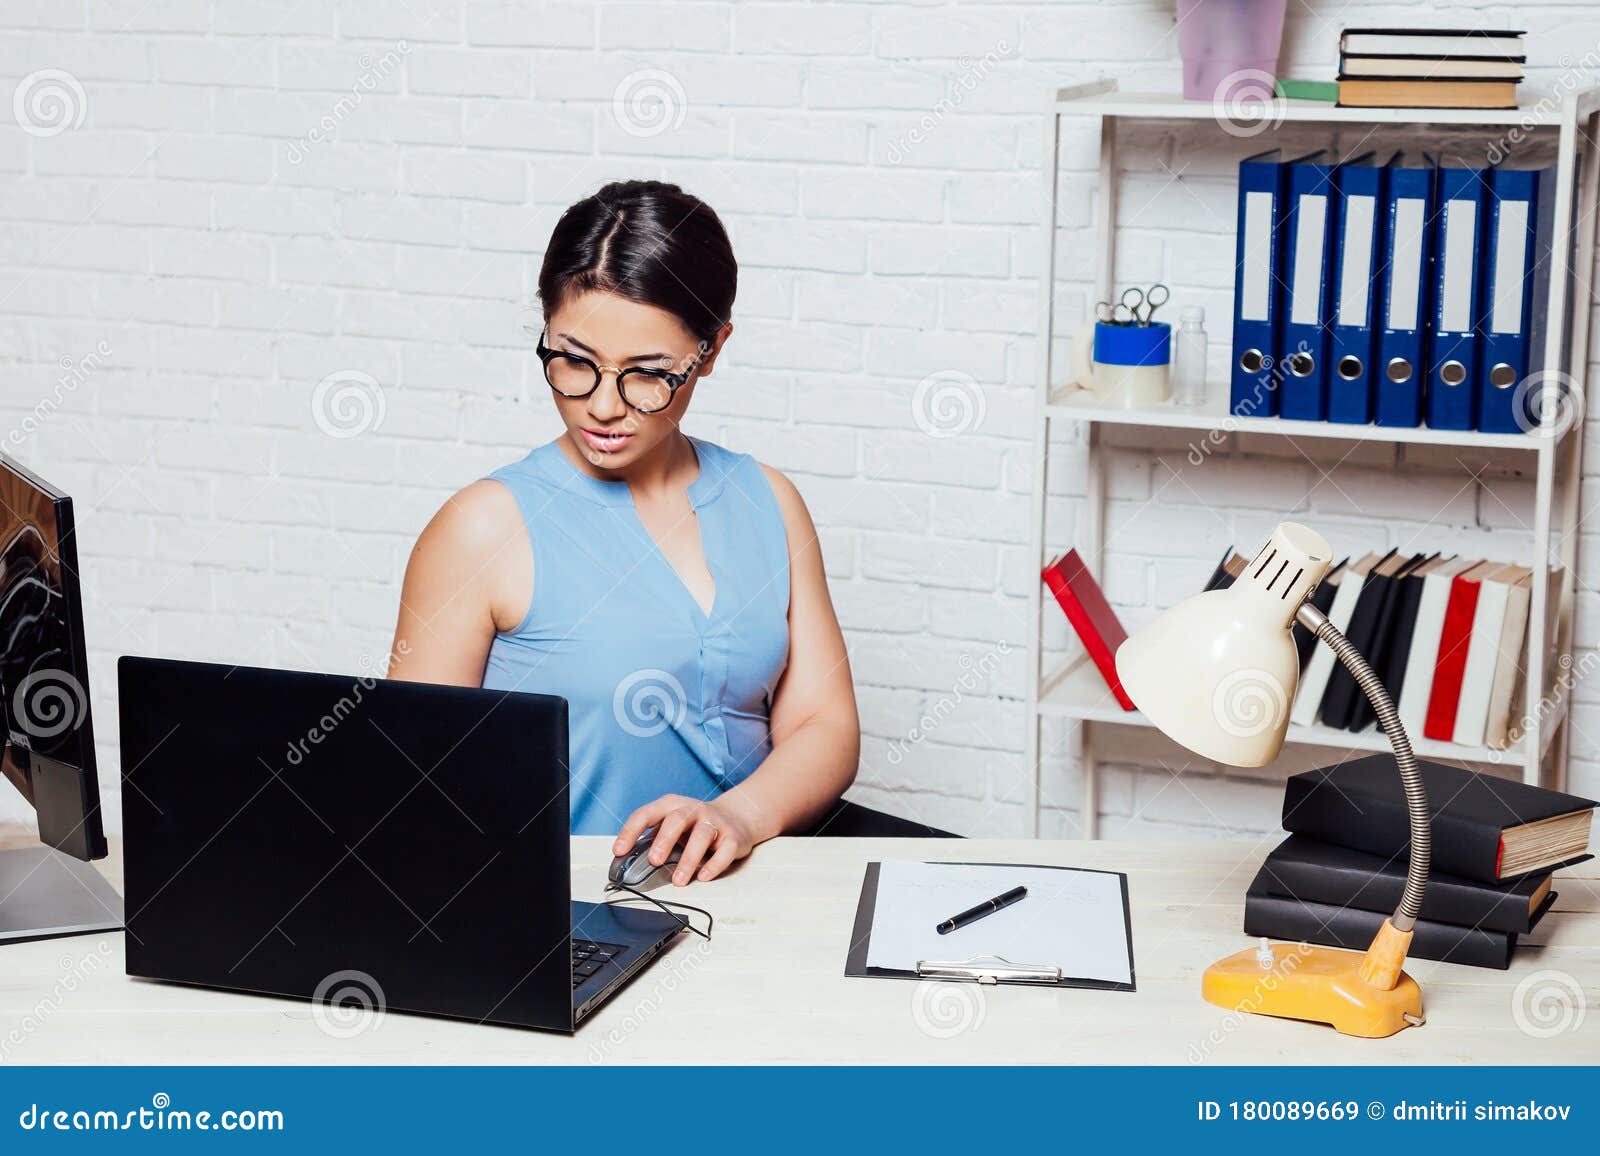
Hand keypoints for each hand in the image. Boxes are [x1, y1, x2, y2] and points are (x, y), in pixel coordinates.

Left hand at [612, 794, 756, 885]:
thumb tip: (629, 861)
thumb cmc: (695, 825)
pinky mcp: (733, 837)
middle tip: (654, 861)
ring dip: (689, 859)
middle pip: (677, 819)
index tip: (619, 851)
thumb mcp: (672, 824)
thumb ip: (654, 837)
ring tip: (678, 880)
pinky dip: (714, 865)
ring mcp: (715, 822)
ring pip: (702, 835)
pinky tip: (704, 876)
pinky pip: (725, 850)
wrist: (736, 817)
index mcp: (672, 805)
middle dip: (664, 840)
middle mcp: (694, 810)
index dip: (631, 831)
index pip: (647, 813)